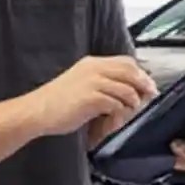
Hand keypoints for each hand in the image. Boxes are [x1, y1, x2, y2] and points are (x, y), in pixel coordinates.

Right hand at [28, 56, 157, 137]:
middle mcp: (94, 69)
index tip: (148, 85)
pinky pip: (117, 105)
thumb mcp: (81, 83)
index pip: (126, 62)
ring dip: (130, 105)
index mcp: (92, 63)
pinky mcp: (92, 98)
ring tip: (123, 115)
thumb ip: (102, 82)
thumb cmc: (57, 102)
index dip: (140, 73)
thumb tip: (127, 91)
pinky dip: (118, 115)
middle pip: (131, 72)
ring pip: (127, 90)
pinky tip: (111, 122)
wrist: (36, 111)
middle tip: (148, 97)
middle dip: (143, 86)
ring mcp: (93, 82)